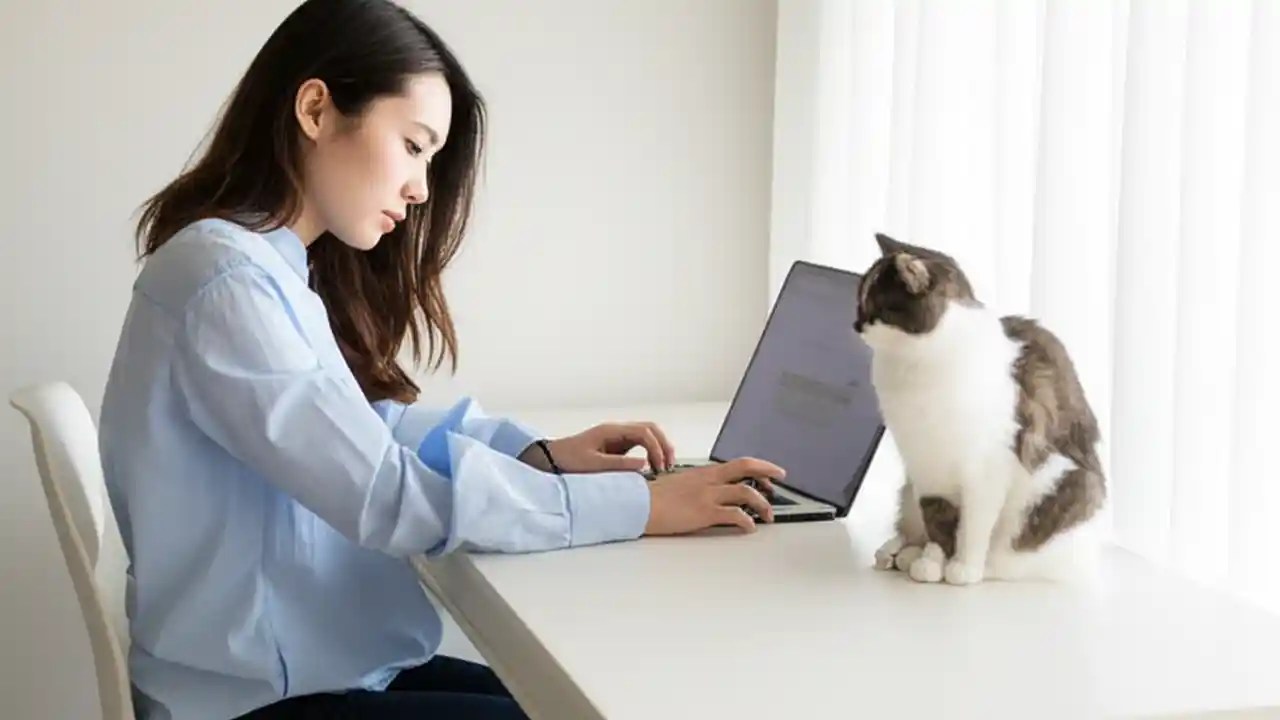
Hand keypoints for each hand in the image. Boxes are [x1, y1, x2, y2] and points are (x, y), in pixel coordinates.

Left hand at [523, 422, 675, 473]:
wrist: (553, 458)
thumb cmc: (569, 459)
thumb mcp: (593, 464)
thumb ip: (619, 464)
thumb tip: (645, 465)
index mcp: (611, 430)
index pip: (643, 432)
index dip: (655, 447)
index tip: (658, 466)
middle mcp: (617, 430)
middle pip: (650, 428)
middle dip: (663, 444)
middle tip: (669, 465)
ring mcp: (618, 436)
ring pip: (647, 434)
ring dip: (659, 447)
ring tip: (664, 467)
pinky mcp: (618, 446)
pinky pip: (641, 444)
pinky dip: (651, 452)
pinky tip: (653, 466)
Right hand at [644, 458, 785, 534]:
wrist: (639, 504)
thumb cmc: (654, 497)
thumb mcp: (681, 484)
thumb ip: (699, 486)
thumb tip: (712, 492)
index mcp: (704, 473)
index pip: (739, 463)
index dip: (760, 466)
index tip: (771, 472)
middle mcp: (709, 480)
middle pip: (747, 468)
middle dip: (768, 474)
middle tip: (779, 484)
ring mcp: (708, 495)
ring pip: (746, 492)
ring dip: (763, 504)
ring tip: (768, 515)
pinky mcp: (704, 512)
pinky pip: (734, 515)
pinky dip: (747, 521)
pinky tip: (750, 527)